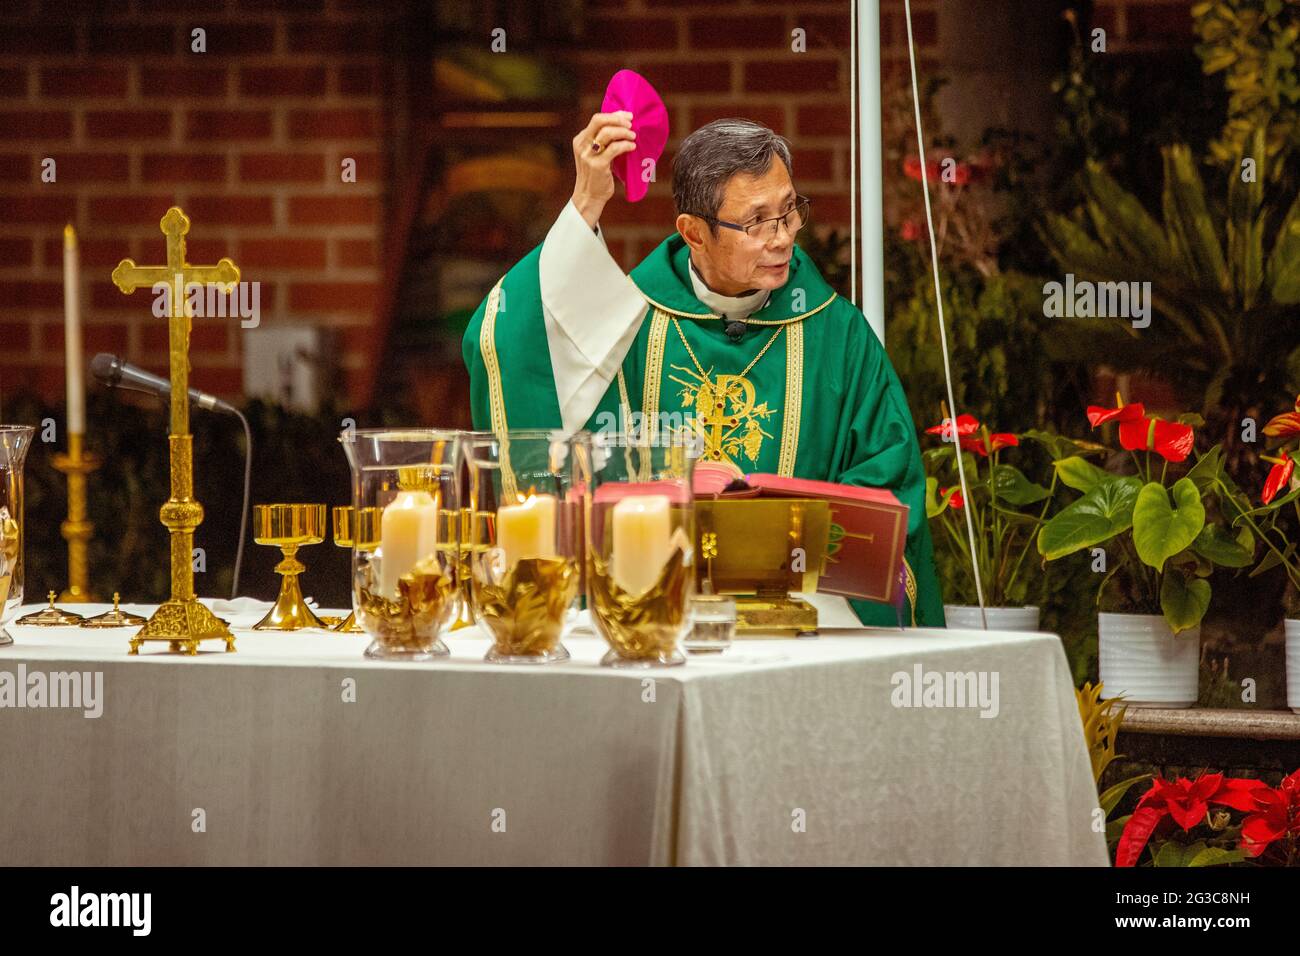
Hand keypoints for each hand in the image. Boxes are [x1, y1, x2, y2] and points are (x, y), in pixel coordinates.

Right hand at [571, 111, 636, 228]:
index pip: (597, 119)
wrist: (589, 197)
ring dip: (623, 132)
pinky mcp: (597, 165)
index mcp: (580, 140)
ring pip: (607, 133)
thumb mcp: (595, 154)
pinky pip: (614, 149)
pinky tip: (632, 147)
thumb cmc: (596, 175)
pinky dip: (625, 145)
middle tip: (631, 124)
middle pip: (599, 120)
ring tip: (633, 136)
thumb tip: (623, 125)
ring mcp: (588, 155)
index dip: (614, 115)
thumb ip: (603, 141)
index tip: (628, 116)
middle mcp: (582, 145)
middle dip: (618, 119)